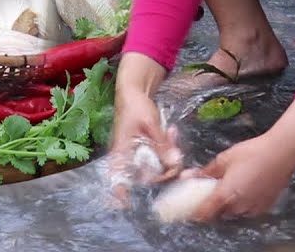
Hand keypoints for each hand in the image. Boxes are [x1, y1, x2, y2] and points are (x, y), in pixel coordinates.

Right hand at [107, 53, 181, 203]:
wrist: (134, 92)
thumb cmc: (135, 107)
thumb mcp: (151, 125)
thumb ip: (162, 145)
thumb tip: (174, 164)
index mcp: (121, 157)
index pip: (119, 184)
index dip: (126, 197)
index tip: (141, 203)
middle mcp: (128, 160)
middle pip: (147, 177)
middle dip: (165, 168)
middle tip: (175, 150)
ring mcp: (138, 155)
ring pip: (157, 166)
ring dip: (169, 155)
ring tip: (171, 133)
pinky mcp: (147, 149)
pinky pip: (160, 156)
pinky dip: (168, 147)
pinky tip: (171, 131)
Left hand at [189, 133, 294, 218]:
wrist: (282, 152)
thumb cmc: (253, 152)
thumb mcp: (225, 158)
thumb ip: (207, 171)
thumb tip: (191, 175)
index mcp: (225, 195)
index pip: (204, 213)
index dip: (197, 212)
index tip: (194, 206)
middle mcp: (239, 206)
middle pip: (220, 213)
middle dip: (216, 205)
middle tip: (217, 189)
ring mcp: (253, 207)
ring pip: (236, 212)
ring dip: (231, 204)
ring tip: (235, 186)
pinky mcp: (265, 205)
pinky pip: (250, 209)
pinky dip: (246, 202)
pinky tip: (249, 188)